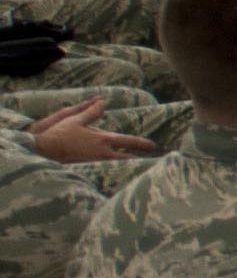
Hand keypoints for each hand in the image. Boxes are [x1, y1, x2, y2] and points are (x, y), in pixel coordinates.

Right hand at [15, 98, 150, 163]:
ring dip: (126, 166)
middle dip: (138, 159)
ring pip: (118, 167)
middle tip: (148, 160)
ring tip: (135, 168)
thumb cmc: (58, 134)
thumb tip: (103, 101)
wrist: (42, 152)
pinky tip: (115, 176)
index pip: (130, 142)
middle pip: (128, 159)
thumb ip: (92, 112)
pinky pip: (105, 173)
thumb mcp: (75, 119)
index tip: (153, 146)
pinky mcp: (88, 171)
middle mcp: (103, 154)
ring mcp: (96, 164)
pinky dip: (112, 173)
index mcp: (103, 140)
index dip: (143, 144)